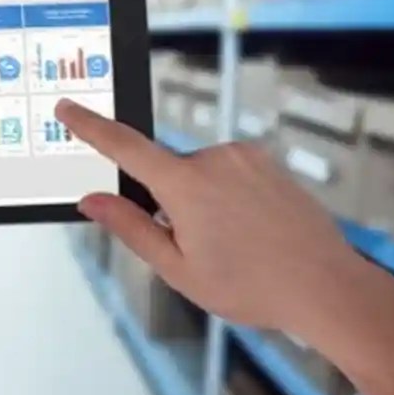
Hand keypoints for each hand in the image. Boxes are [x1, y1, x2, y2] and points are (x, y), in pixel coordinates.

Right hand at [56, 99, 381, 337]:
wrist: (325, 285)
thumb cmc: (254, 286)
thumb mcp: (178, 269)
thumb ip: (131, 228)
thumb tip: (93, 201)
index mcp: (186, 186)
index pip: (123, 147)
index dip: (89, 126)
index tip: (68, 109)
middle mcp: (214, 159)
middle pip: (167, 173)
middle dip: (172, 205)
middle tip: (203, 249)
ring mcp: (244, 157)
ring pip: (199, 176)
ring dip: (203, 203)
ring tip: (236, 245)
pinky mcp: (265, 160)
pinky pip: (229, 174)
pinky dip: (229, 199)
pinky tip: (252, 232)